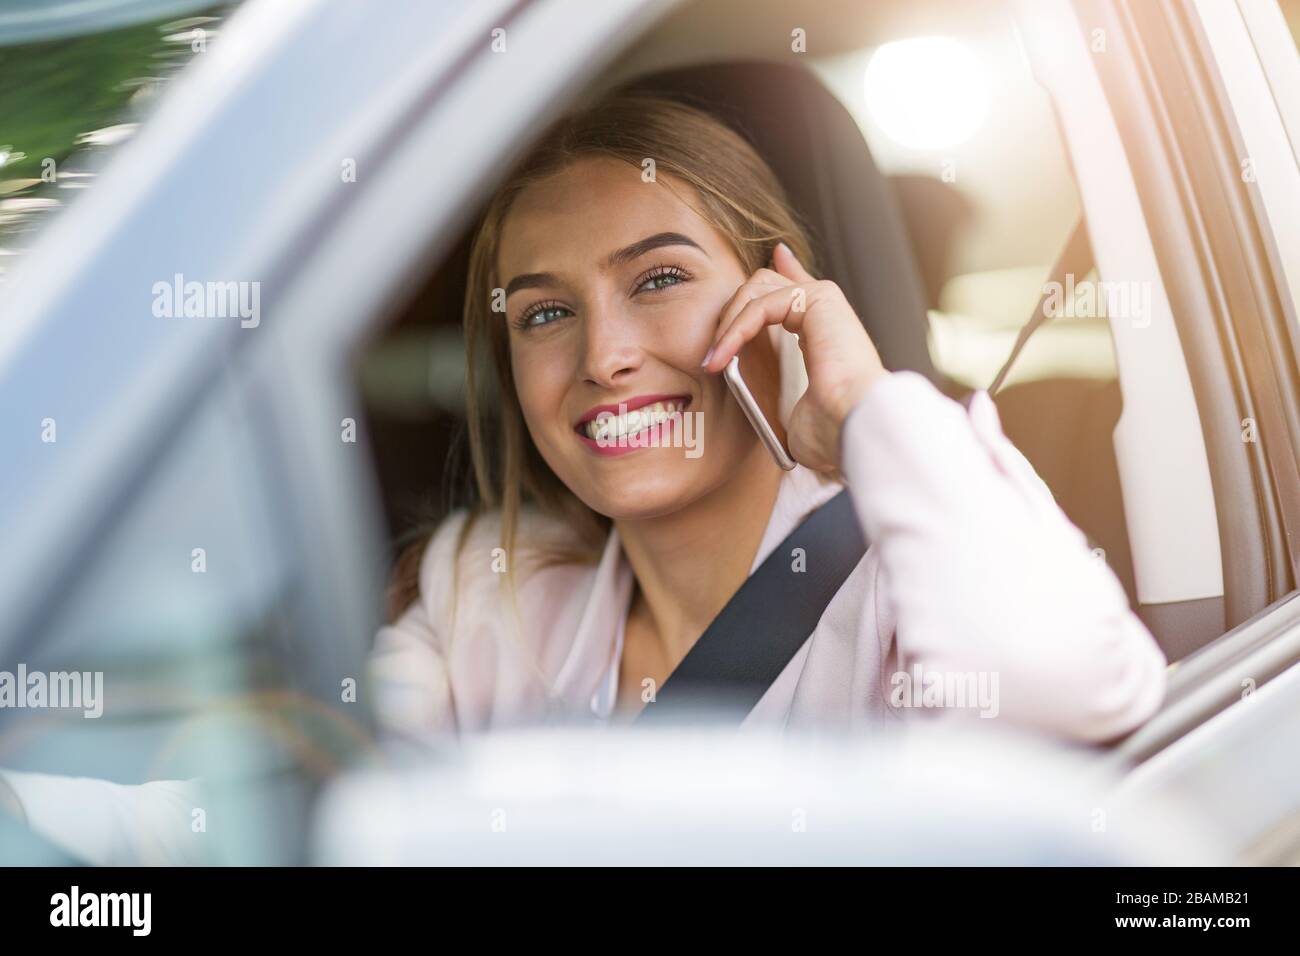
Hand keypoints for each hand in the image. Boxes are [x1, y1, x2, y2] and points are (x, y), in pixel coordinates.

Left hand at [702, 242, 887, 472]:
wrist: (852, 426)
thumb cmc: (829, 430)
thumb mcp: (792, 407)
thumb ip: (771, 385)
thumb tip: (748, 387)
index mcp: (823, 331)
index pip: (791, 292)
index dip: (777, 274)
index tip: (762, 266)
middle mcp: (825, 310)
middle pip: (764, 284)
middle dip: (730, 313)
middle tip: (712, 353)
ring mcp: (823, 300)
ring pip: (756, 290)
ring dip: (727, 325)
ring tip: (712, 361)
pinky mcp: (818, 297)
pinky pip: (760, 304)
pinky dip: (735, 329)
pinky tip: (723, 355)